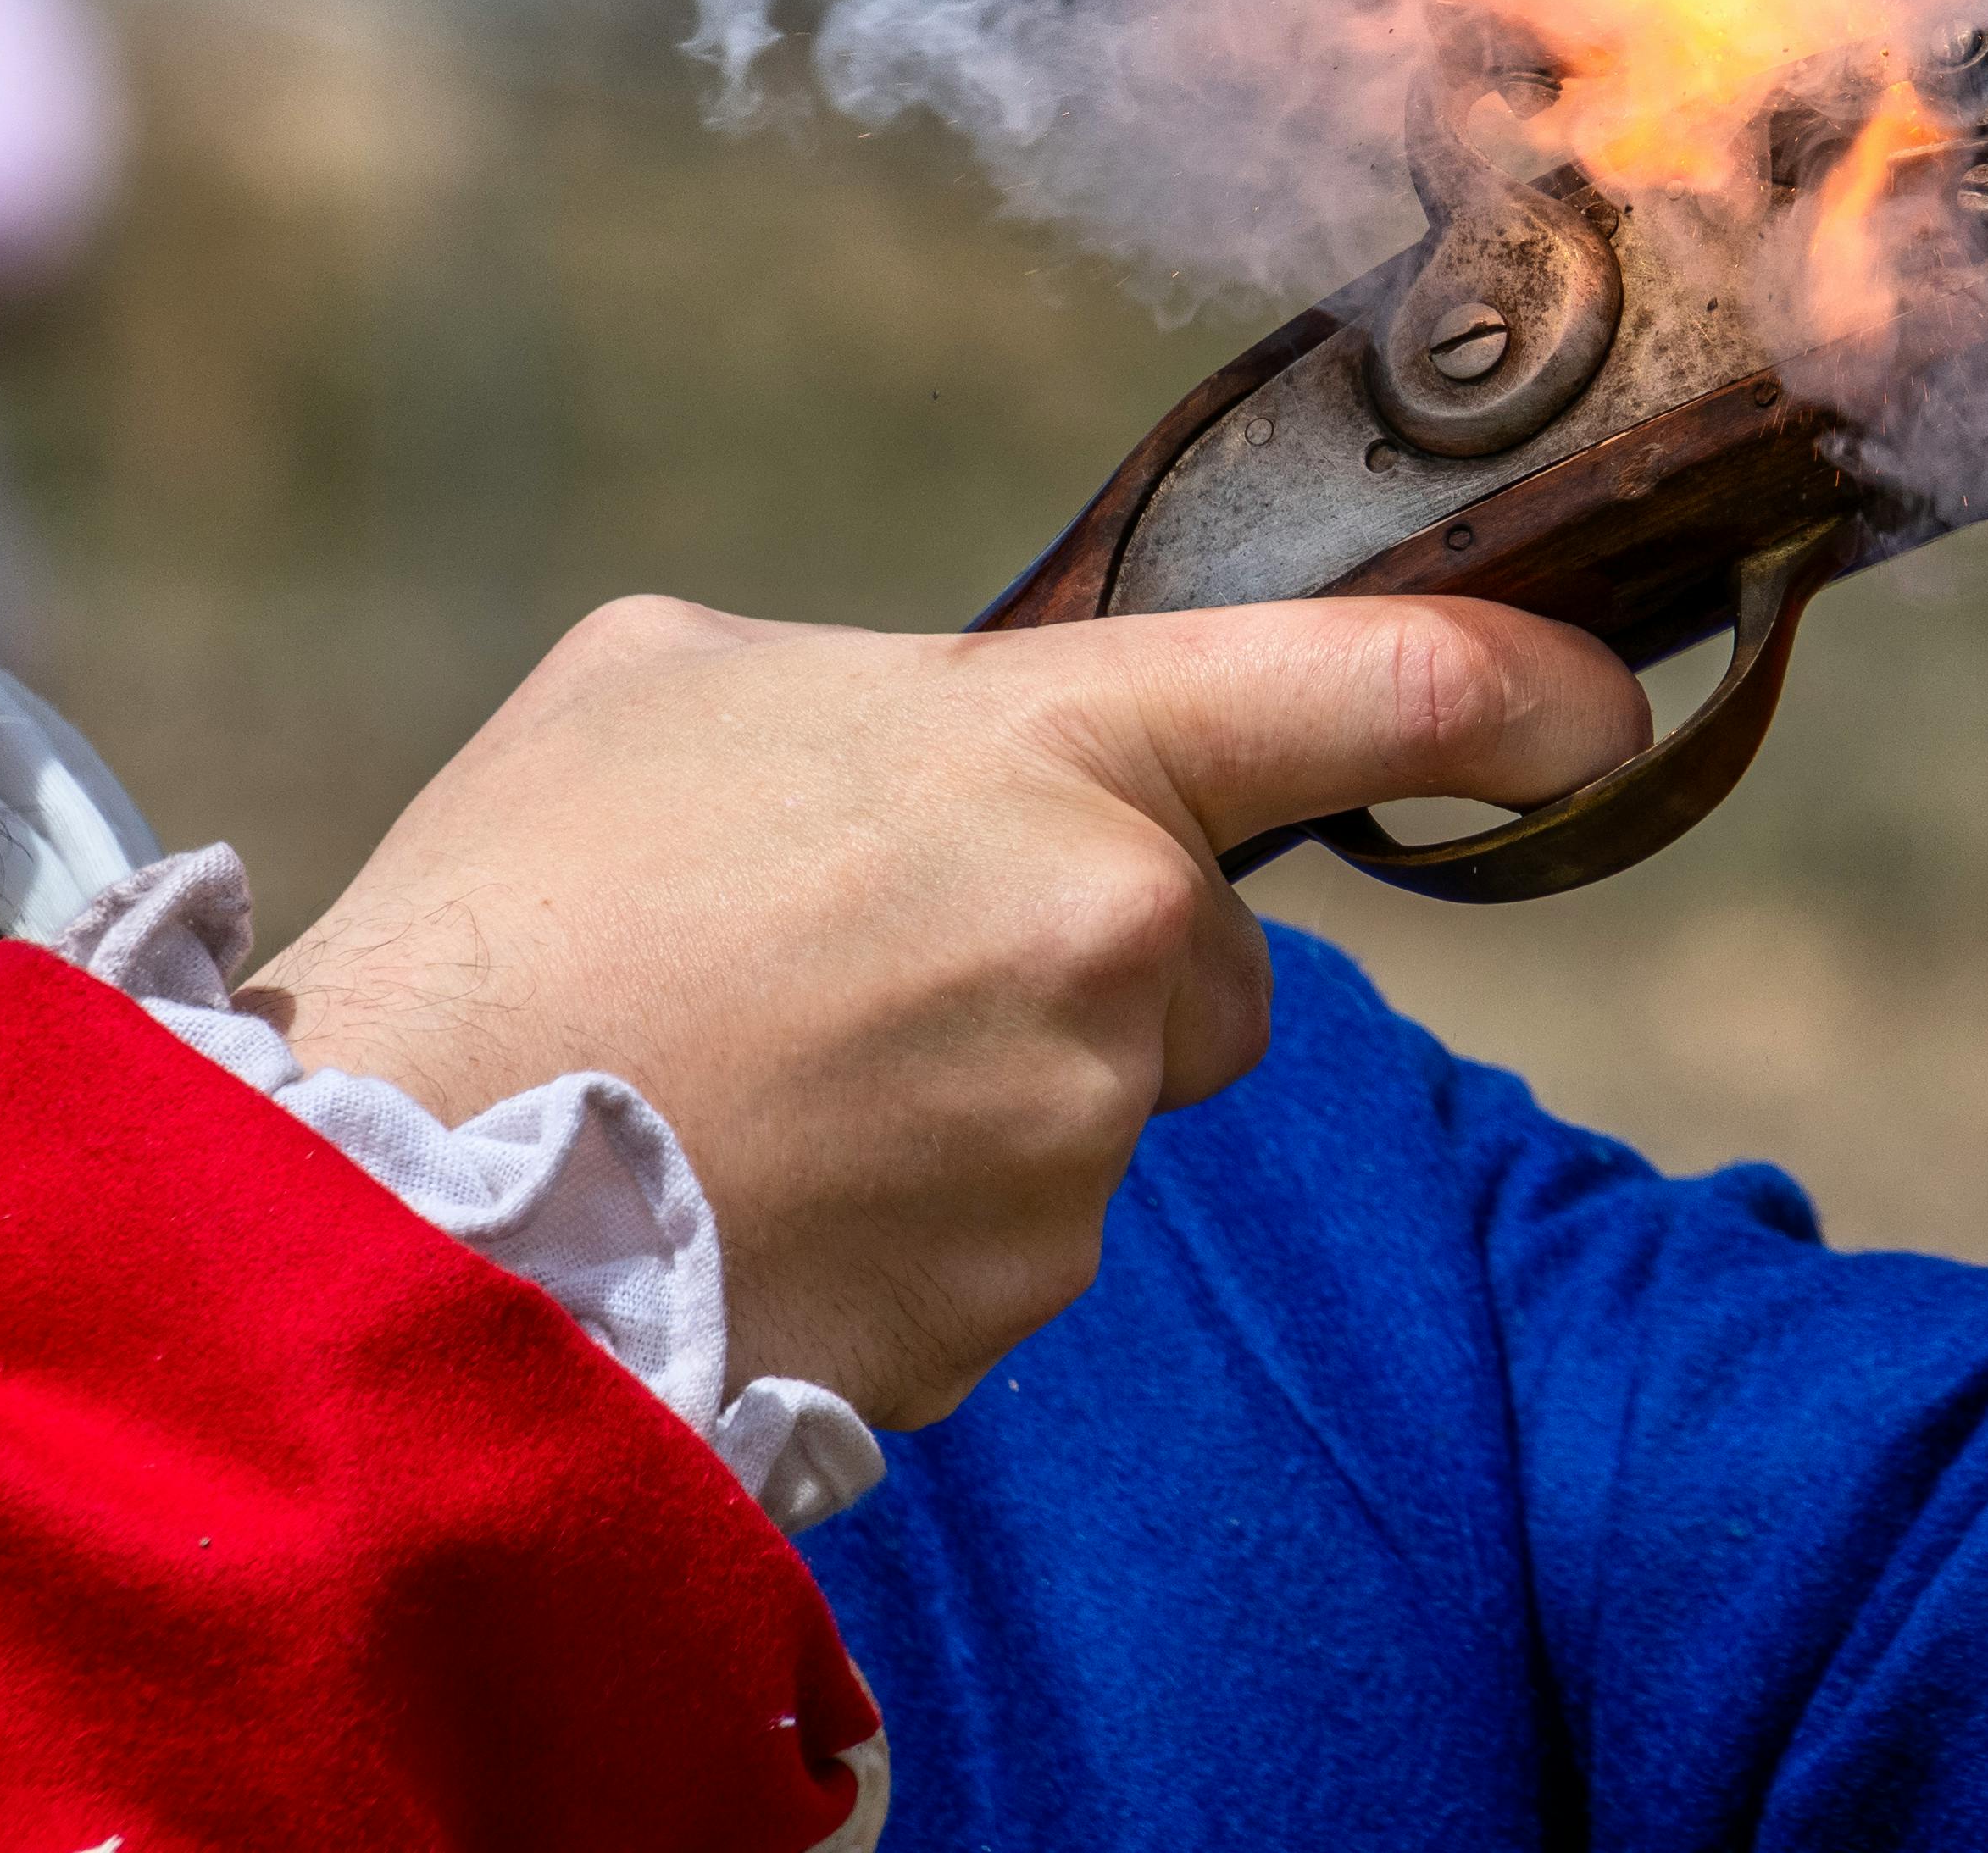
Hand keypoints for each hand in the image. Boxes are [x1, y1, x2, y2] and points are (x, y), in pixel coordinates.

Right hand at [248, 593, 1641, 1423]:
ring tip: (763, 1072)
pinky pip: (1013, 1241)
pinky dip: (920, 1218)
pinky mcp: (1009, 1310)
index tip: (1599, 705)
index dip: (1527, 690)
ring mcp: (1070, 1149)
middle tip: (861, 957)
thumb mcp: (681, 677)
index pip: (1379, 687)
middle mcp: (1112, 949)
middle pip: (1205, 953)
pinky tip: (771, 1178)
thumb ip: (883, 691)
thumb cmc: (523, 898)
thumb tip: (956, 744)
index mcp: (1058, 752)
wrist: (388, 1183)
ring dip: (979, 1090)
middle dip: (1083, 952)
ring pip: (1098, 1104)